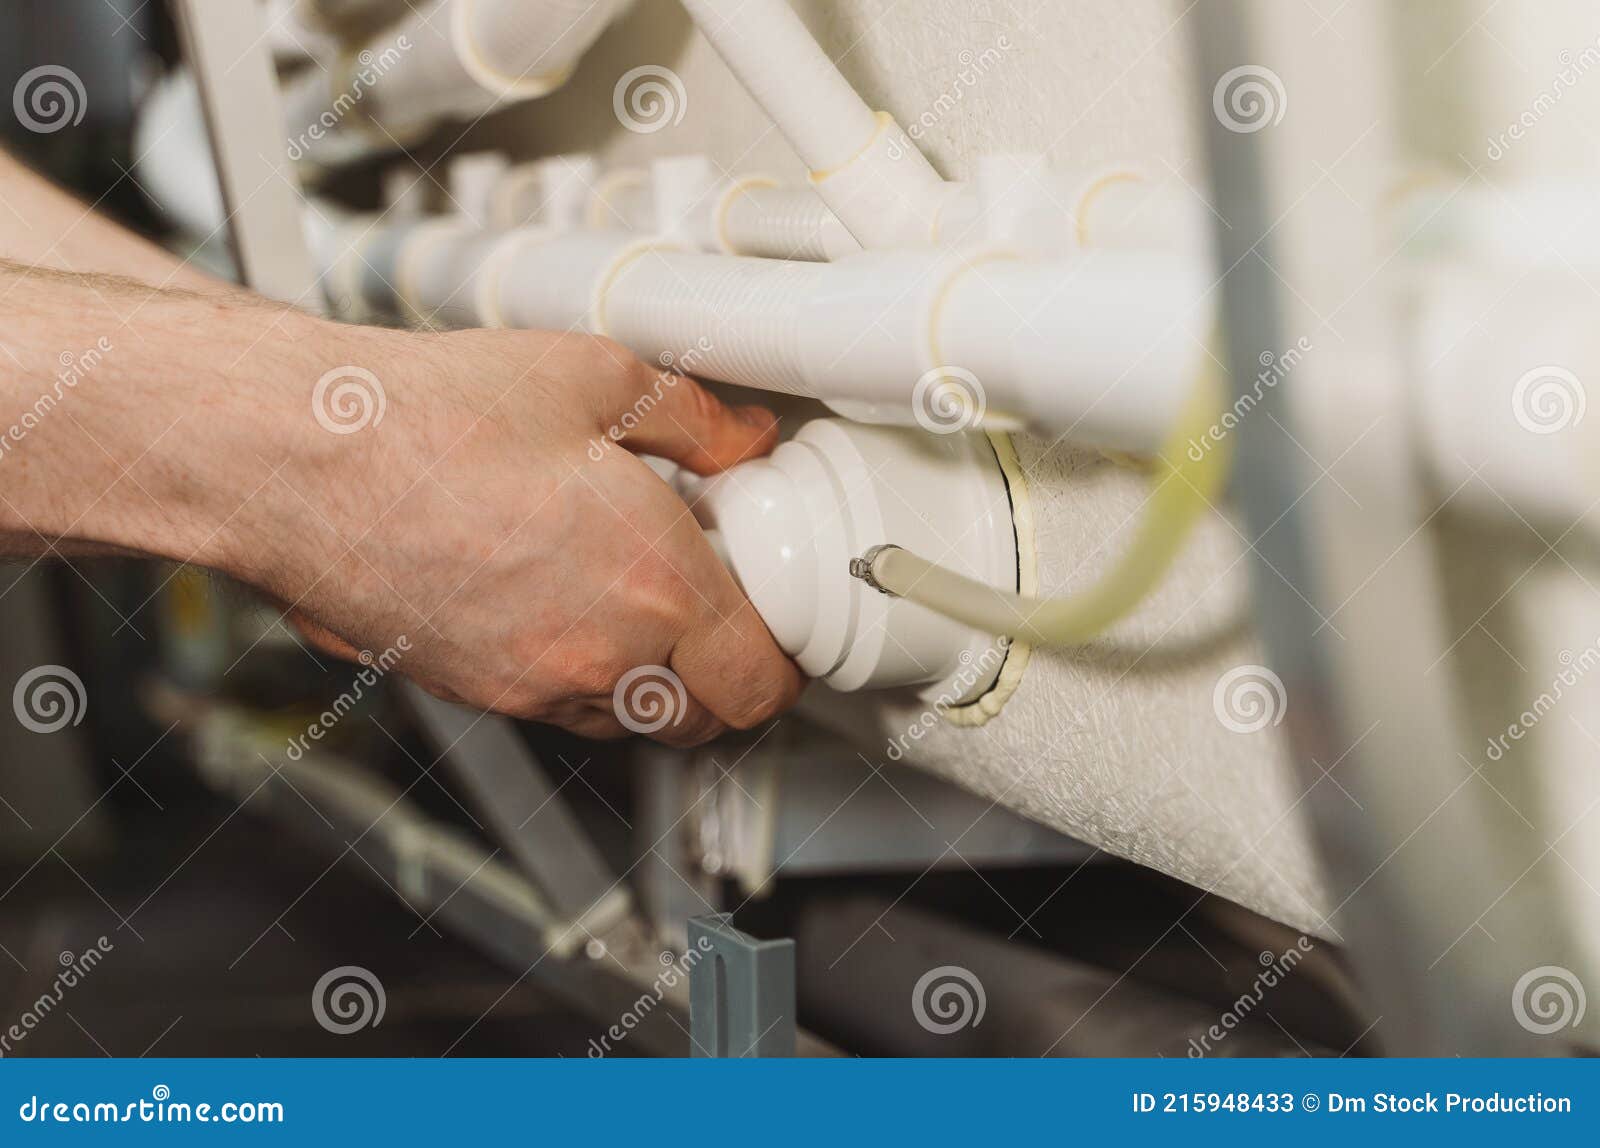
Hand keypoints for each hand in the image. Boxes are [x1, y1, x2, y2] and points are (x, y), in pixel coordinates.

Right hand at [223, 322, 804, 743]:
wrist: (297, 457)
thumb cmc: (430, 417)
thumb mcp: (597, 378)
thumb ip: (695, 418)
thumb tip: (743, 437)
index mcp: (656, 585)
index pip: (764, 680)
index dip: (789, 659)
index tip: (785, 622)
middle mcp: (600, 656)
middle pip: (709, 718)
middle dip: (732, 672)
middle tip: (726, 605)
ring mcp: (532, 685)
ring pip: (633, 721)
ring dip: (659, 679)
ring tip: (640, 597)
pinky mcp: (474, 690)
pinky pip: (560, 708)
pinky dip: (585, 677)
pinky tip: (565, 601)